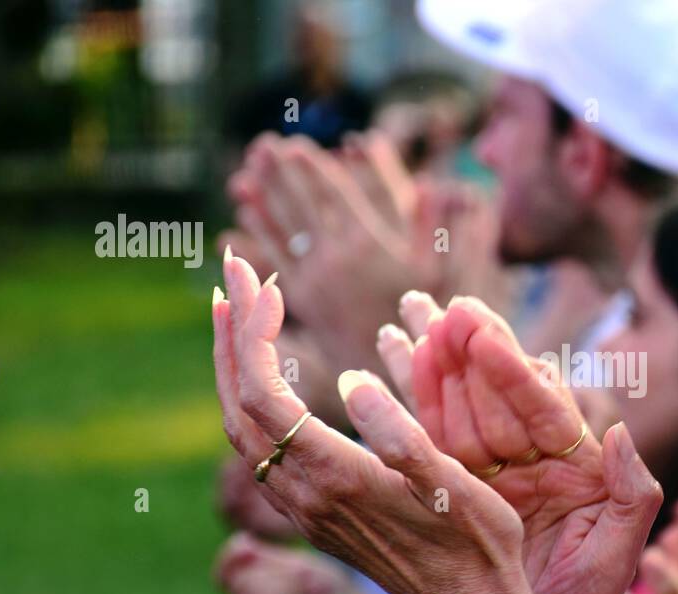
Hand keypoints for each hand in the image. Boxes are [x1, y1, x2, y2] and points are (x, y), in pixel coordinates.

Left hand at [212, 248, 539, 593]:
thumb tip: (350, 382)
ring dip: (235, 364)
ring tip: (239, 309)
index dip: (253, 334)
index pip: (266, 397)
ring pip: (242, 427)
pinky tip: (268, 372)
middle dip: (232, 333)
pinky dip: (253, 395)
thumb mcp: (454, 485)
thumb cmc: (477, 544)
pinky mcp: (314, 510)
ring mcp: (305, 506)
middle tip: (236, 272)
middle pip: (240, 405)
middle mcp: (307, 494)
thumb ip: (401, 436)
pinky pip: (262, 445)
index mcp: (338, 478)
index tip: (262, 281)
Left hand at [228, 134, 415, 374]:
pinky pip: (275, 260)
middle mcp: (337, 257)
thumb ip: (429, 225)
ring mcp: (315, 278)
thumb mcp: (433, 268)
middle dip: (282, 174)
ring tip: (248, 171)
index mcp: (370, 244)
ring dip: (264, 197)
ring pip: (283, 228)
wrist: (394, 365)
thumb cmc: (422, 316)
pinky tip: (244, 218)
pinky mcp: (301, 299)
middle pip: (303, 205)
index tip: (297, 145)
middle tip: (264, 147)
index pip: (335, 195)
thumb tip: (433, 185)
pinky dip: (258, 237)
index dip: (314, 168)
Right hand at [386, 296, 664, 593]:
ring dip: (436, 357)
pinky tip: (391, 352)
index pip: (541, 407)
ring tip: (410, 309)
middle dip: (469, 348)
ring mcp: (493, 469)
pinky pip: (432, 432)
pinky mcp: (458, 485)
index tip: (482, 331)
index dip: (511, 370)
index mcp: (576, 465)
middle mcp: (533, 458)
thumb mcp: (619, 554)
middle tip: (441, 306)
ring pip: (460, 403)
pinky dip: (412, 395)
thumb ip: (633, 493)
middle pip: (496, 393)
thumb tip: (623, 431)